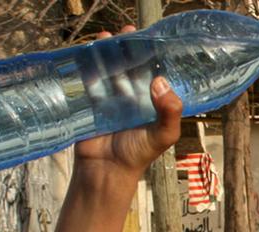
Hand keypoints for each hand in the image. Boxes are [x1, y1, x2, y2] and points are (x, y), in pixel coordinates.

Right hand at [72, 26, 182, 177]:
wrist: (106, 171)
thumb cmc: (138, 154)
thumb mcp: (163, 135)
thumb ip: (170, 111)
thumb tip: (160, 81)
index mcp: (151, 101)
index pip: (153, 73)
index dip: (152, 56)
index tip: (150, 39)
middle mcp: (132, 97)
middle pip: (130, 67)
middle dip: (128, 49)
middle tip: (126, 33)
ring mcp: (110, 99)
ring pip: (109, 70)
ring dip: (107, 54)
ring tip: (106, 38)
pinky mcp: (91, 103)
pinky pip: (90, 81)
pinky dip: (89, 68)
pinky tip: (88, 55)